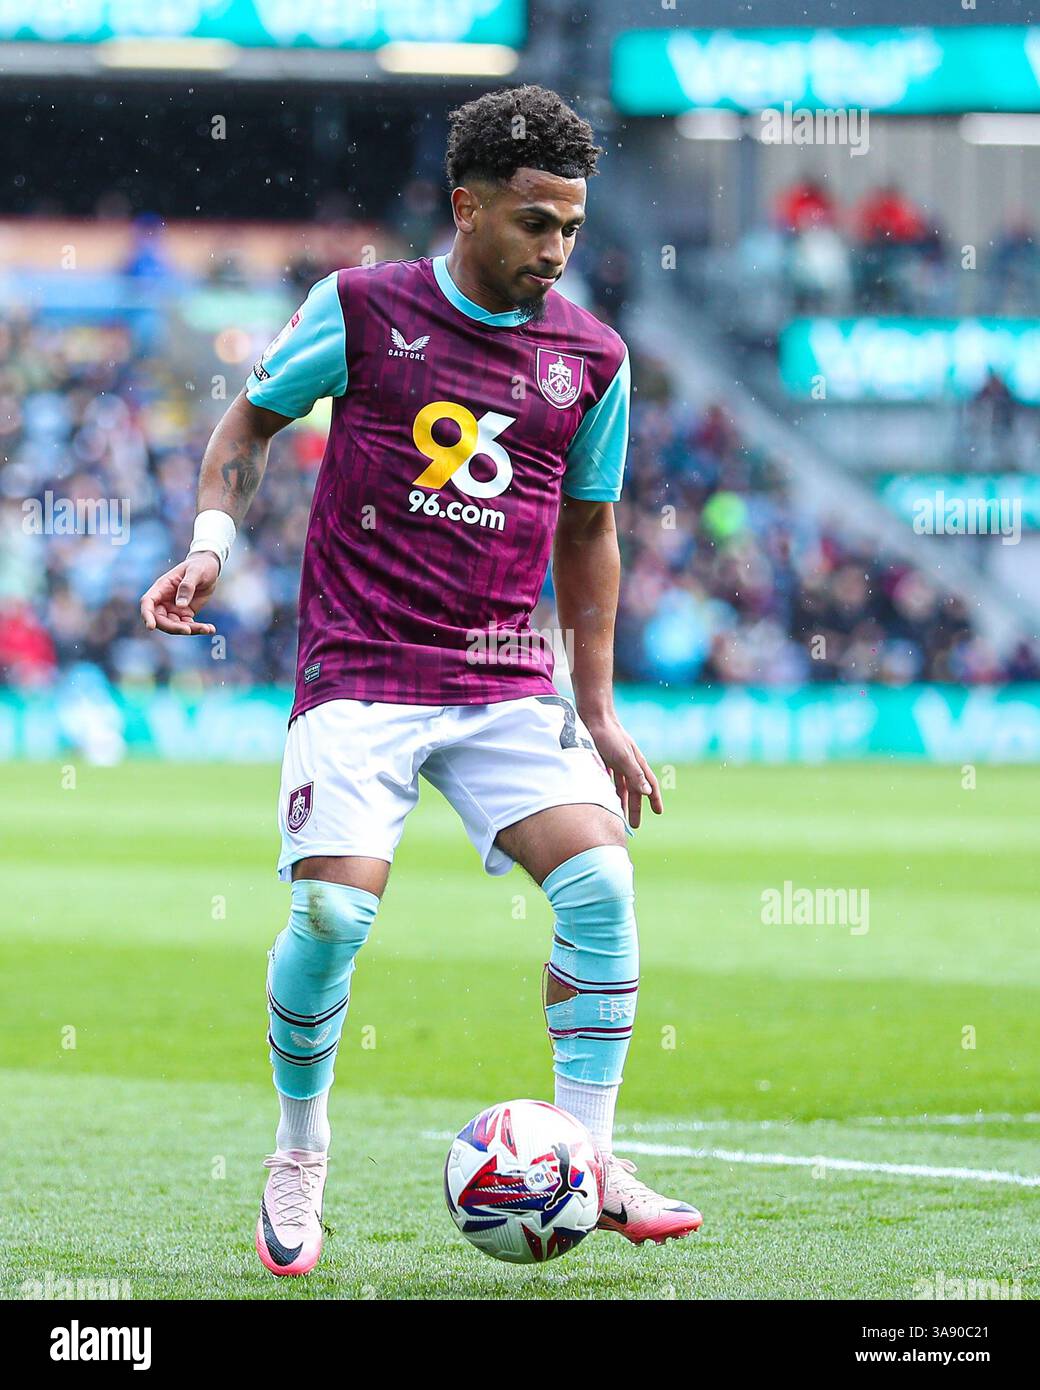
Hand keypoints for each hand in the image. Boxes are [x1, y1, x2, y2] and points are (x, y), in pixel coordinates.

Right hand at [140, 553, 219, 635]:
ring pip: (175, 626)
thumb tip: (180, 605)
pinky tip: (210, 629)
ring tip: (207, 629)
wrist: (210, 568)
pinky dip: (198, 629)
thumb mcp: (196, 571)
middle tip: (189, 630)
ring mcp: (174, 608)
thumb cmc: (200, 566)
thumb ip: (187, 586)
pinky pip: (188, 625)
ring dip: (190, 630)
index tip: (151, 627)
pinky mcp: (185, 614)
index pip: (147, 603)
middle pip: (160, 620)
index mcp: (161, 587)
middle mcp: (164, 600)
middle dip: (173, 627)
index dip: (147, 615)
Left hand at [583, 711, 662, 828]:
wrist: (593, 717)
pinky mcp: (603, 759)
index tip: (658, 812)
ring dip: (620, 801)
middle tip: (634, 824)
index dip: (654, 799)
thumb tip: (647, 792)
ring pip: (620, 786)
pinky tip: (604, 797)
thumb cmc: (609, 735)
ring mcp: (616, 761)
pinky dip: (608, 790)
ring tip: (617, 815)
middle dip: (634, 806)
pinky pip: (608, 779)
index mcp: (637, 763)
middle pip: (634, 789)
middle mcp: (628, 763)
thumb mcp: (623, 757)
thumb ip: (635, 774)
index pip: (650, 784)